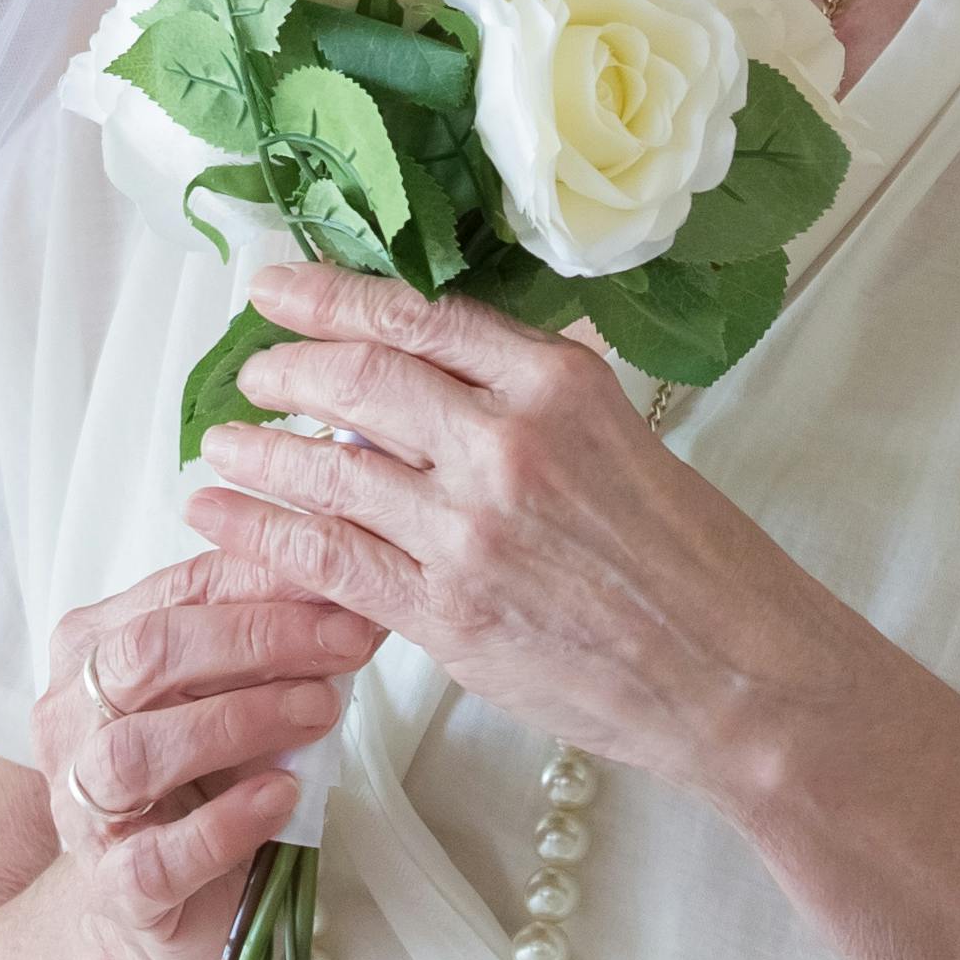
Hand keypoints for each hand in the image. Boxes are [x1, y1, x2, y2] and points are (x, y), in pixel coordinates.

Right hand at [31, 549, 382, 959]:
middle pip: (145, 654)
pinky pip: (159, 855)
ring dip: (239, 721)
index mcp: (92, 647)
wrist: (165, 901)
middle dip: (256, 638)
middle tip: (345, 643)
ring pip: (137, 751)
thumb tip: (345, 588)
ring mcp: (81, 806)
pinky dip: (225, 823)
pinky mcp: (114, 887)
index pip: (176, 591)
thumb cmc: (203, 776)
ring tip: (319, 713)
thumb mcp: (229, 690)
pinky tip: (281, 796)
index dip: (265, 581)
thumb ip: (265, 641)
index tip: (346, 587)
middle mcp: (69, 719)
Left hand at [182, 258, 860, 784]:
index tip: (276, 286)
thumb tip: (430, 381)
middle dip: (286, 367)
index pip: (418, 315)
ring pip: (327, 469)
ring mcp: (470, 529)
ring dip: (259, 450)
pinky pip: (326, 559)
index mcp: (559, 381)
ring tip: (221, 441)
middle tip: (252, 368)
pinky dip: (259, 532)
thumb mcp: (623, 439)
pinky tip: (219, 514)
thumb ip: (530, 402)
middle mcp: (507, 441)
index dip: (331, 295)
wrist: (740, 673)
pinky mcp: (447, 613)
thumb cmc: (698, 562)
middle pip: (358, 378)